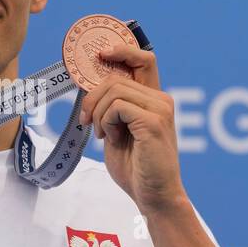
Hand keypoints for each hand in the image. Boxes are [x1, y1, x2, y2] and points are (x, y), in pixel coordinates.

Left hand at [77, 44, 187, 214]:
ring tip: (102, 135)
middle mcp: (161, 100)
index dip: (122, 50)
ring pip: (114, 90)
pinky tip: (110, 139)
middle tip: (86, 121)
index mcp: (154, 99)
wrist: (153, 196)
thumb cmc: (136, 168)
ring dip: (98, 113)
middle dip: (93, 97)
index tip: (100, 54)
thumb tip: (89, 87)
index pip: (143, 59)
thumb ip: (111, 108)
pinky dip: (105, 121)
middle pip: (117, 77)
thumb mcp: (118, 131)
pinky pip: (117, 106)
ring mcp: (160, 109)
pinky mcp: (154, 122)